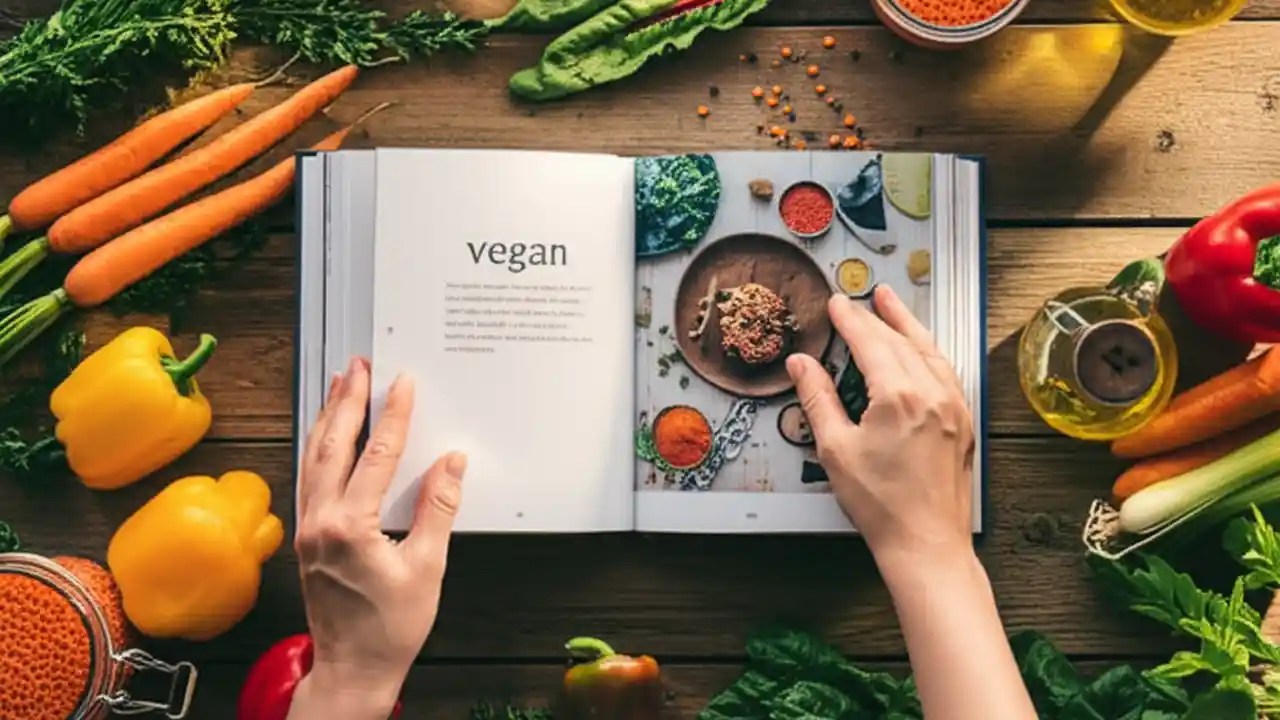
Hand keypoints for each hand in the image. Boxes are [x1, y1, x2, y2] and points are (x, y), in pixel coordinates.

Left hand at [289, 358, 466, 719]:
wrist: (352, 668)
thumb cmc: (390, 628)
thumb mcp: (427, 567)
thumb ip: (437, 509)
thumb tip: (450, 464)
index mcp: (350, 527)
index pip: (376, 456)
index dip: (392, 416)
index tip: (401, 385)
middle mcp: (320, 522)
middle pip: (333, 446)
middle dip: (347, 402)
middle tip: (359, 367)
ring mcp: (308, 529)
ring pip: (313, 459)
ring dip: (328, 419)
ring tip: (339, 386)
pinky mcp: (306, 537)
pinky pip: (309, 479)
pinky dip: (317, 449)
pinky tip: (325, 435)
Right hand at [786, 285, 974, 566]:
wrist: (925, 544)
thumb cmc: (882, 505)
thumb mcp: (835, 449)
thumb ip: (818, 398)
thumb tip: (802, 364)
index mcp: (899, 396)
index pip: (871, 342)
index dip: (850, 319)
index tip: (837, 304)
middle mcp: (932, 394)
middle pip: (901, 341)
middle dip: (877, 316)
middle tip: (860, 299)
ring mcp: (953, 407)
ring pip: (930, 350)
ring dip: (908, 325)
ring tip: (893, 305)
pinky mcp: (962, 423)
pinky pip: (946, 372)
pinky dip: (929, 351)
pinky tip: (921, 349)